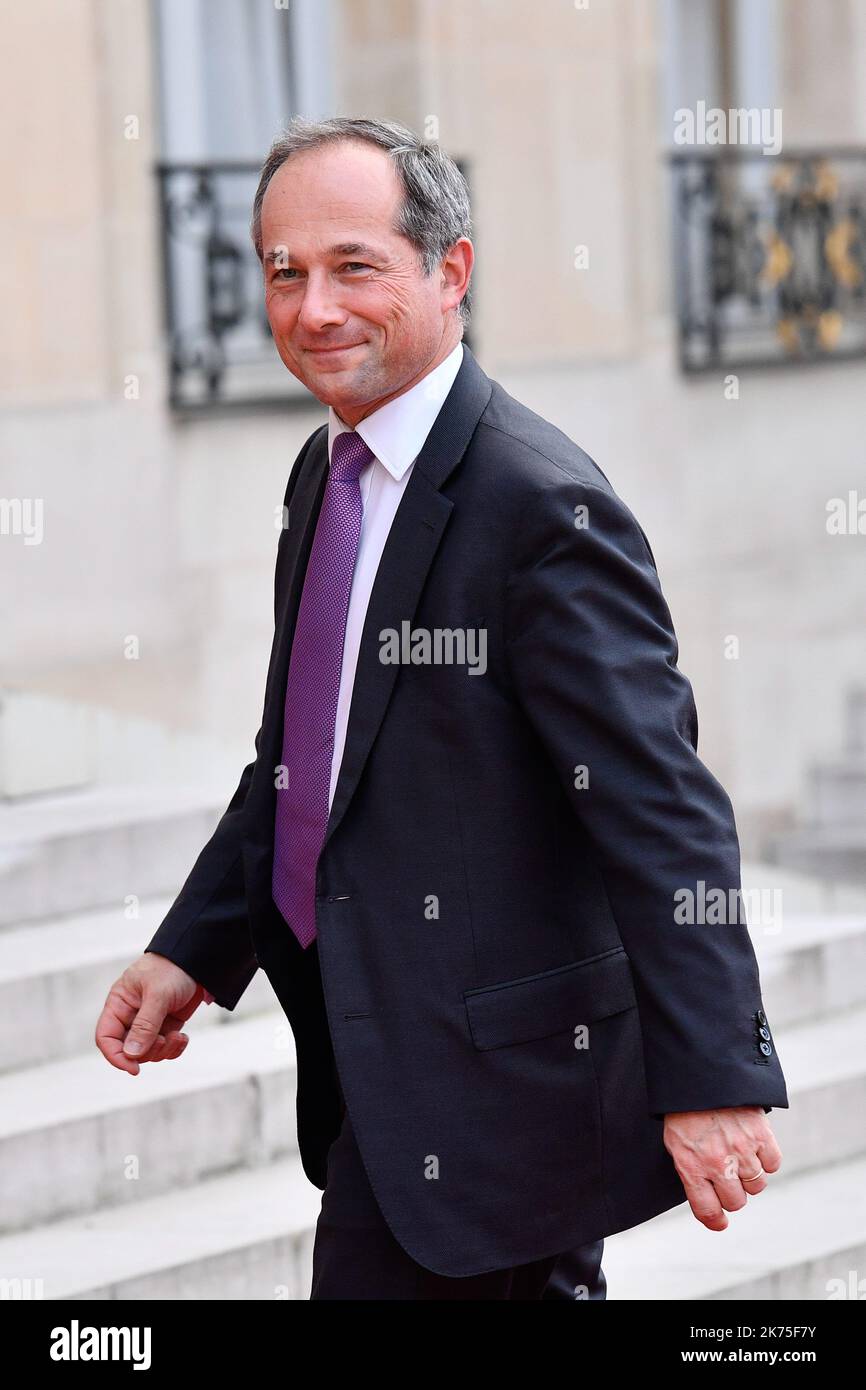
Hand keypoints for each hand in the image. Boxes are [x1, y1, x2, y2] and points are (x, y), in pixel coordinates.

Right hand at [94, 952, 206, 1074]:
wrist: (197, 960)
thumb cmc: (172, 969)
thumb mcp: (158, 994)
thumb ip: (145, 1025)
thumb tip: (131, 1055)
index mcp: (119, 1004)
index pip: (105, 1037)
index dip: (115, 1056)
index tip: (133, 1068)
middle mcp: (130, 1015)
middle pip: (128, 1049)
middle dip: (147, 1051)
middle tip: (165, 1040)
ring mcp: (148, 1022)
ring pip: (147, 1052)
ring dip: (163, 1050)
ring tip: (177, 1037)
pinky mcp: (166, 1025)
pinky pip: (164, 1047)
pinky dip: (174, 1048)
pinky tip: (183, 1037)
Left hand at [663, 1106, 782, 1230]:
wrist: (702, 1073)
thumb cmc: (686, 1109)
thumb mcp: (676, 1142)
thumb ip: (690, 1170)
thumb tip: (706, 1196)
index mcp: (692, 1166)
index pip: (707, 1210)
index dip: (715, 1220)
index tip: (720, 1222)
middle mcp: (718, 1163)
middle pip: (736, 1201)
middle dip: (732, 1192)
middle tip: (727, 1175)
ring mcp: (741, 1150)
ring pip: (757, 1186)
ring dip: (749, 1176)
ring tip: (738, 1154)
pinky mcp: (761, 1135)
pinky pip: (772, 1164)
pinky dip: (766, 1159)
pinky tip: (754, 1146)